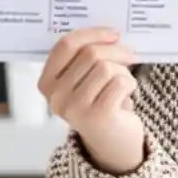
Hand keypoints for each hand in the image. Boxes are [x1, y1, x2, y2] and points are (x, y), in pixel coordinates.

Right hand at [38, 27, 144, 173]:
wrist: (114, 143)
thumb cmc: (102, 103)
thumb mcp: (85, 81)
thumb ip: (87, 58)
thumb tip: (110, 33)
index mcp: (47, 83)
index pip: (65, 46)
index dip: (92, 34)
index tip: (113, 34)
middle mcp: (56, 97)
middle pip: (90, 54)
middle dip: (116, 51)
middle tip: (130, 56)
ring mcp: (75, 108)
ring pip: (106, 67)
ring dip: (123, 72)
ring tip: (121, 85)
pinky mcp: (97, 115)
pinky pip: (121, 82)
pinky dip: (130, 85)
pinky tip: (126, 97)